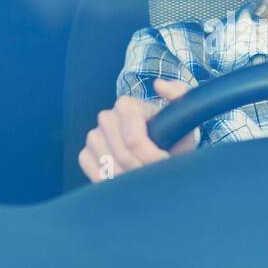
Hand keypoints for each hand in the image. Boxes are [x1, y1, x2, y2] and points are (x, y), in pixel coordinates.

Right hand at [78, 79, 194, 182]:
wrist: (162, 148)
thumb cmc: (172, 133)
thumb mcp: (182, 113)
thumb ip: (179, 94)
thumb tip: (159, 85)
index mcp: (126, 105)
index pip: (134, 139)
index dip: (152, 156)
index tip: (166, 162)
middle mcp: (106, 118)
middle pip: (121, 155)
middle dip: (142, 169)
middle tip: (157, 174)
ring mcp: (93, 136)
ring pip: (106, 165)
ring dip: (128, 178)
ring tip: (144, 179)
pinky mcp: (86, 153)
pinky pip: (91, 171)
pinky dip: (107, 181)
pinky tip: (125, 182)